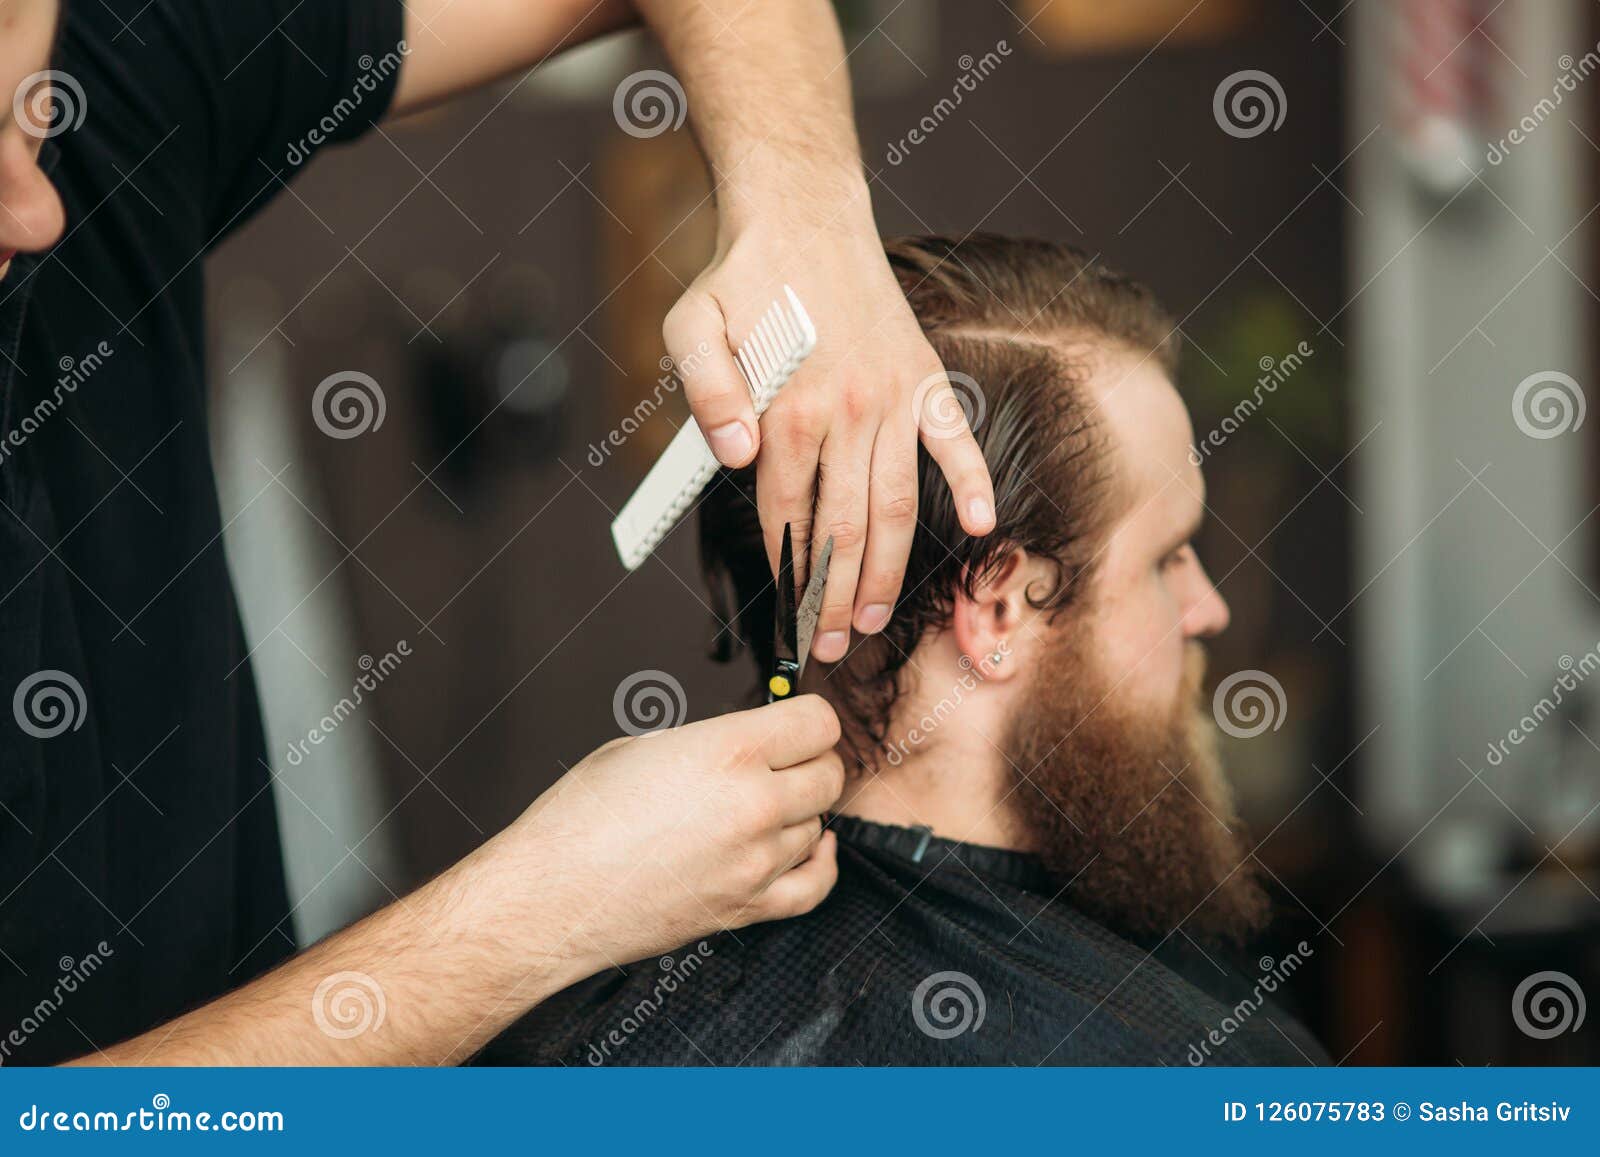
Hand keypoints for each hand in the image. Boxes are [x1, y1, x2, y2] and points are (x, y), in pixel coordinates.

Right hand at [490, 694, 844, 976]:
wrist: (548, 896)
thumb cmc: (577, 819)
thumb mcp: (642, 747)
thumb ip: (711, 741)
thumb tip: (747, 742)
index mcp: (727, 752)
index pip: (817, 723)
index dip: (808, 719)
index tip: (796, 723)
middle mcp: (752, 805)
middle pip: (829, 774)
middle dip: (811, 762)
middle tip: (786, 761)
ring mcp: (754, 862)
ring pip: (818, 825)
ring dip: (799, 812)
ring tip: (762, 805)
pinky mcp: (746, 908)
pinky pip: (814, 886)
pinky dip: (820, 863)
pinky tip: (813, 844)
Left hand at [662, 173, 996, 663]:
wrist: (804, 213)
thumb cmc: (741, 277)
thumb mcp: (691, 326)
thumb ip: (706, 393)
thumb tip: (738, 458)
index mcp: (791, 407)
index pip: (787, 517)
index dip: (785, 578)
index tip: (786, 623)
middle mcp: (849, 410)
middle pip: (843, 527)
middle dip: (834, 596)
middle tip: (829, 644)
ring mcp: (893, 397)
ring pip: (896, 503)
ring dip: (887, 568)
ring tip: (874, 617)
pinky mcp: (924, 378)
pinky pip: (956, 440)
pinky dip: (973, 482)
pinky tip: (981, 526)